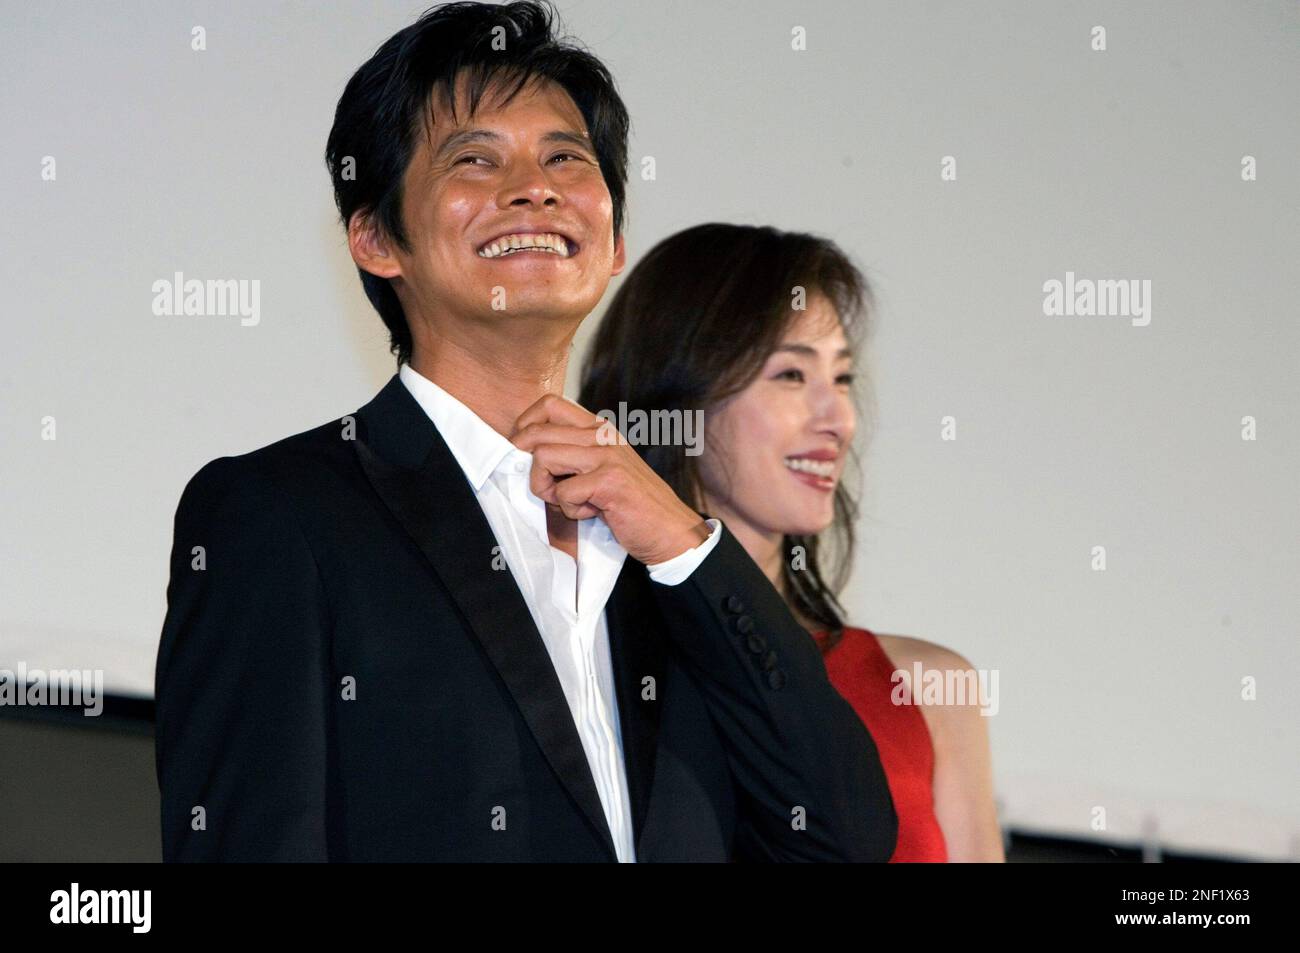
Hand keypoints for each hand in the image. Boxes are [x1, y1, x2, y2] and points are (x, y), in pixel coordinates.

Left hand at [509, 394, 710, 564]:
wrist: (670, 530)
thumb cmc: (630, 503)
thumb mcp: (602, 467)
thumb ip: (572, 454)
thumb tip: (524, 451)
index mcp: (599, 428)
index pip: (549, 404)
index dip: (525, 426)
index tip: (525, 454)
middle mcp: (602, 435)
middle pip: (537, 432)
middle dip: (529, 466)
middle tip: (546, 488)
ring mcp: (606, 455)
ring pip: (543, 458)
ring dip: (547, 488)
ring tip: (570, 502)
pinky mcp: (608, 481)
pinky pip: (562, 492)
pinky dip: (571, 510)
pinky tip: (593, 513)